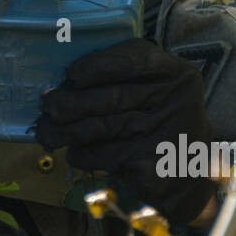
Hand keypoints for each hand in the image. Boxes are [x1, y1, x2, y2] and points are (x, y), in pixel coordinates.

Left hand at [37, 37, 215, 224]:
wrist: (188, 176)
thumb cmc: (159, 124)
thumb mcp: (155, 93)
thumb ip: (122, 81)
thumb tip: (64, 84)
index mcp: (178, 75)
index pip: (138, 58)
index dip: (100, 64)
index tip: (70, 73)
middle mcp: (178, 102)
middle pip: (115, 96)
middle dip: (72, 102)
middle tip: (47, 105)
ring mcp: (167, 135)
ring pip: (104, 128)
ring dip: (68, 131)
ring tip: (47, 132)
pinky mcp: (153, 166)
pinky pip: (106, 156)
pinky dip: (84, 155)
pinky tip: (74, 153)